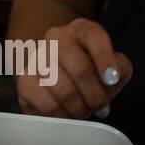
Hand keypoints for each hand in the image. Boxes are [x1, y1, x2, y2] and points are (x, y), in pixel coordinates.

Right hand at [15, 17, 131, 118]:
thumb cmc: (90, 73)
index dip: (105, 58)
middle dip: (95, 95)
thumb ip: (120, 68)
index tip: (112, 80)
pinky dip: (62, 115)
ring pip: (63, 90)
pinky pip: (48, 104)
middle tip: (100, 107)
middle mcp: (55, 39)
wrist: (56, 78)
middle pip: (80, 68)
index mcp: (80, 29)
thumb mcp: (113, 66)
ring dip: (79, 108)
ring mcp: (36, 58)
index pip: (93, 35)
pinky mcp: (24, 81)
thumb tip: (109, 79)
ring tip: (84, 112)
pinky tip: (67, 115)